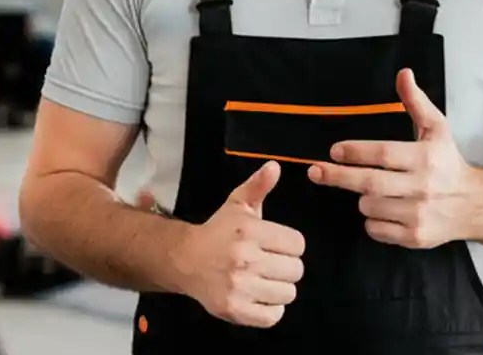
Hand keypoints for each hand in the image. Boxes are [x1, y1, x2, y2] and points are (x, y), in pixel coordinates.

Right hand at [177, 161, 304, 327]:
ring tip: (261, 279)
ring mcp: (239, 286)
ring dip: (278, 288)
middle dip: (285, 266)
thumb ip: (258, 186)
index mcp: (249, 231)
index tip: (273, 244)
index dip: (288, 244)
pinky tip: (257, 296)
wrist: (185, 259)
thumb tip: (275, 166)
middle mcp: (244, 258)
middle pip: (296, 270)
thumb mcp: (237, 205)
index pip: (298, 244)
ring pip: (288, 293)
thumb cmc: (217, 231)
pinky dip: (270, 309)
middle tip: (267, 262)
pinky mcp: (235, 309)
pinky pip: (273, 315)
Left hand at [307, 68, 482, 248]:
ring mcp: (419, 214)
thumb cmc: (449, 163)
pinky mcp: (415, 237)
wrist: (474, 205)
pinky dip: (372, 220)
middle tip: (315, 171)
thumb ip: (415, 102)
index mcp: (425, 158)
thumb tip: (403, 73)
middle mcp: (422, 186)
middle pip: (370, 182)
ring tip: (371, 189)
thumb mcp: (437, 129)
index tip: (334, 150)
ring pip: (369, 206)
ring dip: (361, 197)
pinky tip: (383, 209)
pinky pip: (376, 228)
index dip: (356, 151)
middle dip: (338, 177)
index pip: (383, 154)